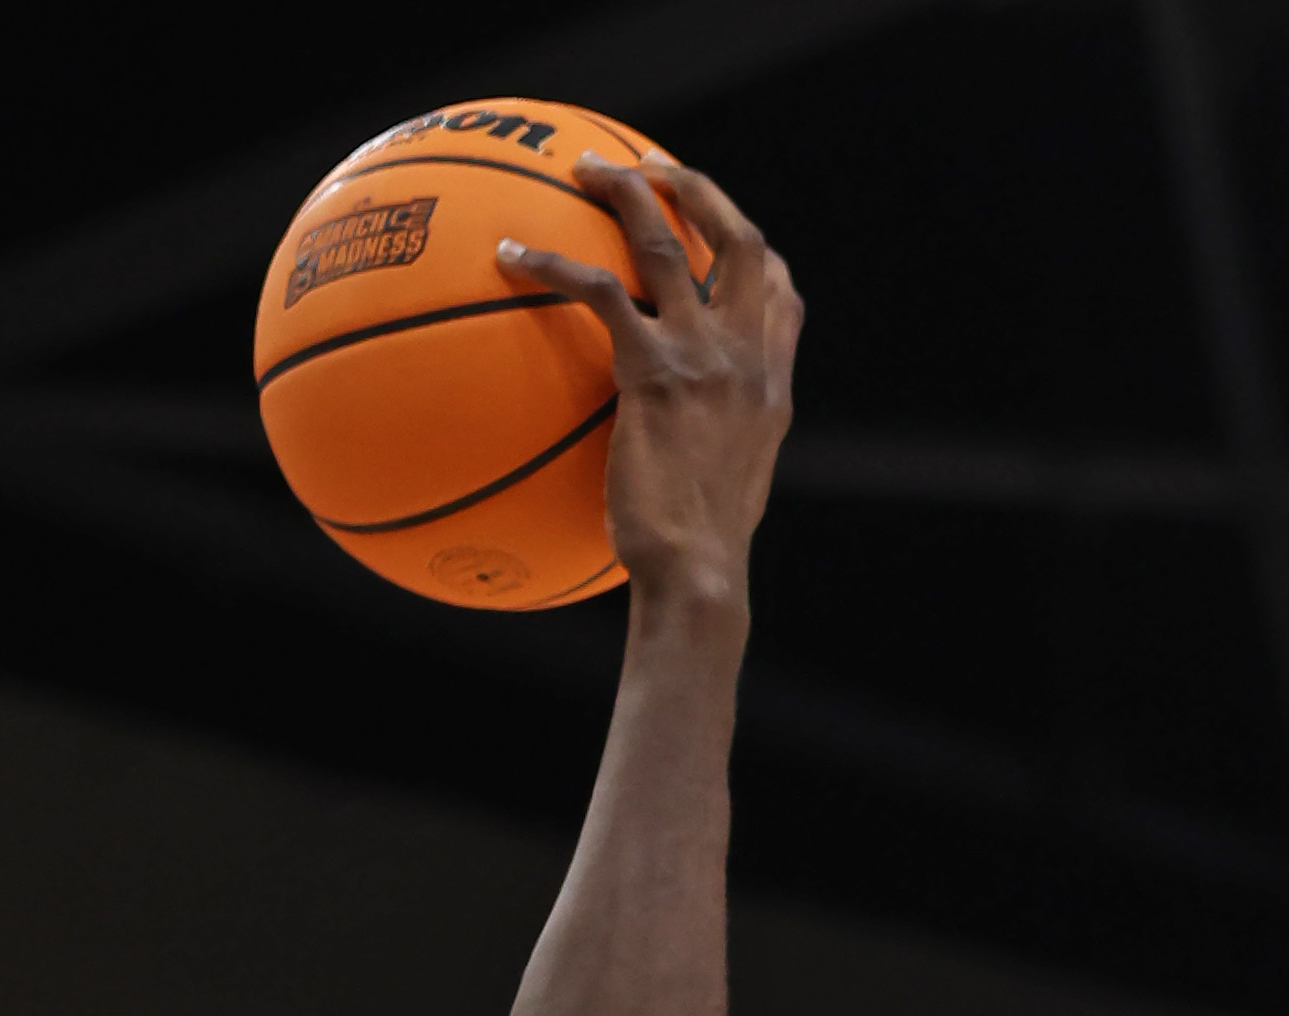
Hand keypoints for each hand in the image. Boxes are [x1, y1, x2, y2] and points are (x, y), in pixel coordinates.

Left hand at [495, 152, 797, 605]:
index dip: (750, 252)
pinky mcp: (653, 371)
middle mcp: (746, 355)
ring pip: (666, 240)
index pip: (778, 289)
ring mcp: (703, 356)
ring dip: (625, 190)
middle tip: (649, 166)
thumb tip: (670, 456)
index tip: (718, 234)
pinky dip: (550, 265)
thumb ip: (709, 451)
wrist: (698, 576)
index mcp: (771, 383)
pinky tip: (510, 258)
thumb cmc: (697, 561)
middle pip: (737, 237)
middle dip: (695, 187)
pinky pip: (597, 292)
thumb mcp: (725, 495)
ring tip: (582, 170)